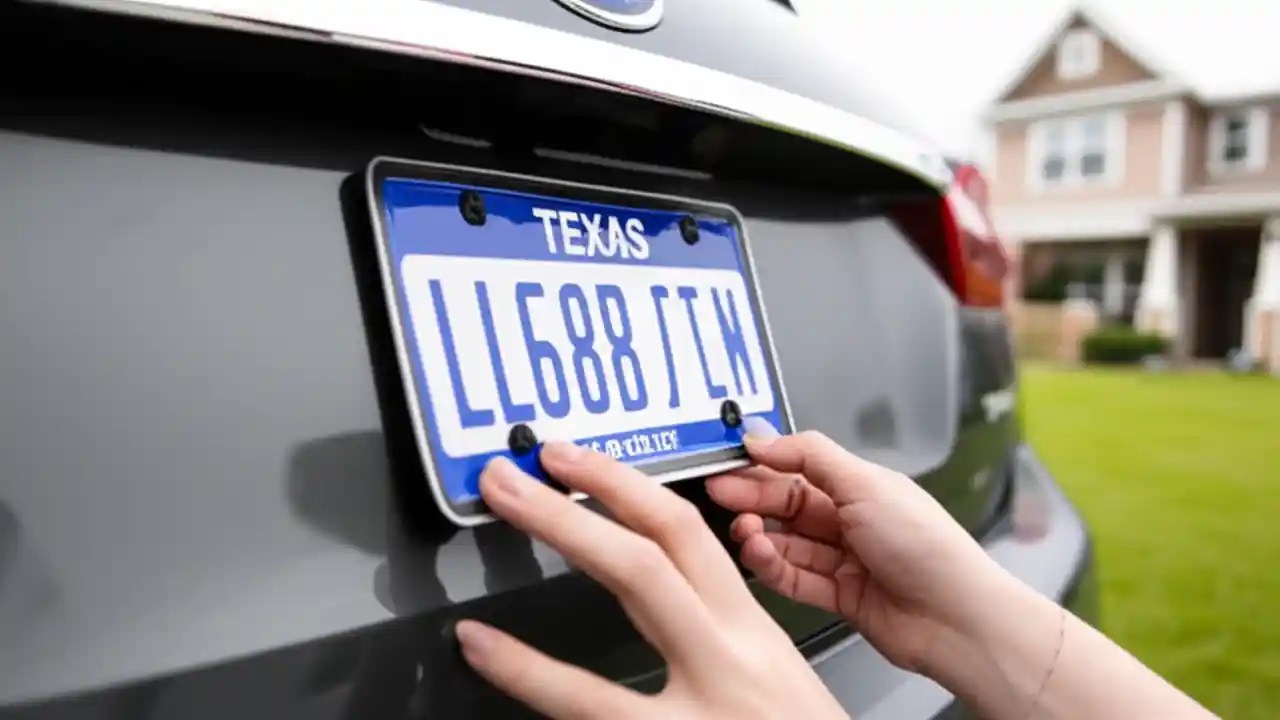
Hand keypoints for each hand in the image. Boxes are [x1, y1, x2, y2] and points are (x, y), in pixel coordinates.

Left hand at [456, 442, 849, 719]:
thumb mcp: (769, 678)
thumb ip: (715, 635)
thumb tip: (652, 595)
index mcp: (752, 633)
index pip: (690, 536)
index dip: (627, 487)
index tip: (575, 461)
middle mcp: (732, 656)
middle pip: (655, 550)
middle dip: (582, 500)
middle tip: (517, 473)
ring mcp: (704, 703)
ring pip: (635, 593)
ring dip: (563, 536)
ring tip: (505, 510)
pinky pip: (591, 703)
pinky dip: (528, 673)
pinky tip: (483, 649)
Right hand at [705, 430, 1013, 674]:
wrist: (956, 617)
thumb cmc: (927, 546)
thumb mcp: (864, 483)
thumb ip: (808, 456)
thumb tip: (763, 436)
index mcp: (861, 486)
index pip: (798, 469)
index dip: (762, 465)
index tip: (727, 462)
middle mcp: (851, 520)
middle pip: (786, 505)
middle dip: (751, 498)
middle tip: (719, 494)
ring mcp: (844, 560)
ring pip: (786, 542)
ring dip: (759, 534)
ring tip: (745, 531)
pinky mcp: (838, 597)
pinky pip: (793, 577)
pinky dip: (772, 566)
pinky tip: (759, 555)